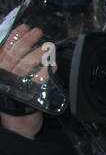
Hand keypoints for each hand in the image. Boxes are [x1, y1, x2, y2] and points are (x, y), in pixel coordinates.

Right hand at [1, 24, 47, 138]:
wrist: (16, 126)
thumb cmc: (14, 101)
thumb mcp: (7, 79)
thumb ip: (11, 63)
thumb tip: (23, 43)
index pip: (3, 48)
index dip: (14, 36)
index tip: (24, 27)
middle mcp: (2, 76)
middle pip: (13, 54)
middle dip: (27, 40)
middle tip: (38, 32)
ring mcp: (12, 86)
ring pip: (24, 66)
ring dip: (38, 54)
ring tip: (48, 47)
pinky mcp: (25, 96)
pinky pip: (36, 81)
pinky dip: (45, 72)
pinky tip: (52, 65)